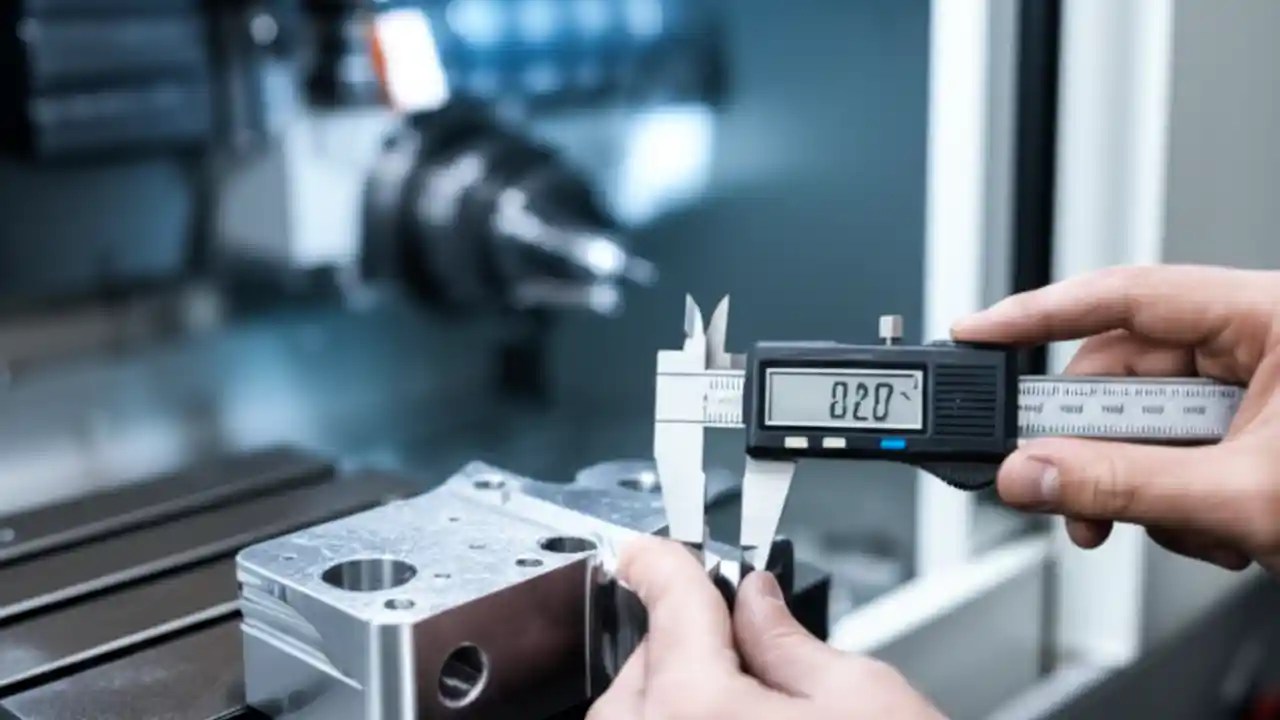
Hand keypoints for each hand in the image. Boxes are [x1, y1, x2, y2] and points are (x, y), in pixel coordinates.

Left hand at [588, 537, 942, 719]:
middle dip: (672, 645)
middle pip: (636, 677)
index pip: (669, 609)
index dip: (663, 565)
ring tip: (737, 699)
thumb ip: (788, 640)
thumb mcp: (863, 695)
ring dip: (666, 700)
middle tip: (727, 637)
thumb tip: (755, 602)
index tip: (650, 552)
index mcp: (697, 711)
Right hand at [952, 265, 1279, 573]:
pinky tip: (1208, 527)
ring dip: (1138, 481)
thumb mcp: (1245, 495)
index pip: (1128, 294)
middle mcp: (1260, 339)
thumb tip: (1034, 472)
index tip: (978, 332)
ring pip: (1149, 417)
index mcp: (1272, 315)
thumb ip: (1124, 485)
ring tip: (1168, 525)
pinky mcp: (1256, 428)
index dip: (1040, 312)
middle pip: (1128, 369)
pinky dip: (1173, 493)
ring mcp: (1259, 386)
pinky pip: (1179, 446)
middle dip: (1092, 441)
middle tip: (1054, 483)